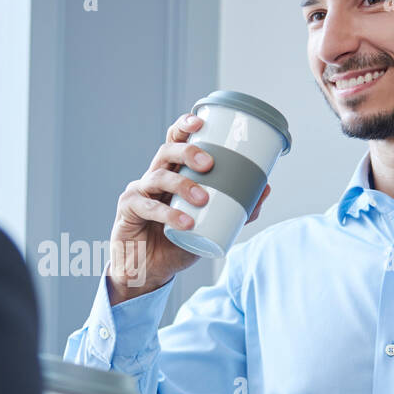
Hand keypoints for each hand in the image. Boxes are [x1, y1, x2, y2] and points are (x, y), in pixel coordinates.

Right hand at [108, 112, 270, 304]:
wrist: (150, 271)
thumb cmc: (178, 243)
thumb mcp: (211, 226)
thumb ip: (237, 210)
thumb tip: (266, 188)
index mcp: (173, 174)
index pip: (175, 141)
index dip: (184, 127)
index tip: (200, 122)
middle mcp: (154, 178)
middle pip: (166, 152)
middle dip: (187, 152)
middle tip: (209, 164)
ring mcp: (139, 192)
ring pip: (158, 177)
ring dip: (182, 185)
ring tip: (203, 199)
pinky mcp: (127, 211)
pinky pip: (146, 207)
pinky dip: (167, 215)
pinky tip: (184, 222)